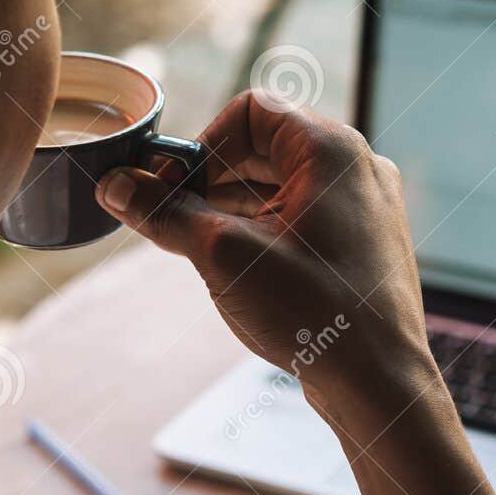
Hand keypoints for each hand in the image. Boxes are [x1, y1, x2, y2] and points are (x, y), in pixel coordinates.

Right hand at [96, 91, 438, 419]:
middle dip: (212, 180)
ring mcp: (364, 207)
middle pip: (264, 147)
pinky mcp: (362, 244)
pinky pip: (302, 217)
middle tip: (176, 221)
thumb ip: (165, 214)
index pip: (251, 110)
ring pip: (281, 186)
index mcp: (331, 149)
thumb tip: (115, 186)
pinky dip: (263, 231)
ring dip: (233, 209)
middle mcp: (356, 167)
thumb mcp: (223, 257)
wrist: (380, 384)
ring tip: (203, 252)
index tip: (174, 188)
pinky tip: (240, 272)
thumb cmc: (315, 313)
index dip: (203, 143)